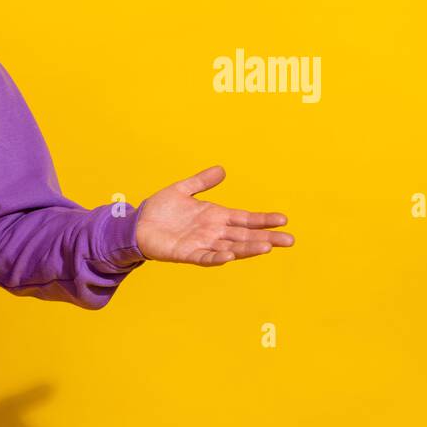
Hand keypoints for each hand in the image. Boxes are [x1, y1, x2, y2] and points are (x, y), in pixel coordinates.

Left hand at [135, 165, 292, 265]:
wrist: (136, 224)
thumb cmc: (159, 210)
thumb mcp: (182, 190)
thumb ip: (201, 181)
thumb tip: (222, 170)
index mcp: (215, 217)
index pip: (245, 219)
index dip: (263, 220)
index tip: (283, 219)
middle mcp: (212, 232)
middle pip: (244, 236)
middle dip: (266, 238)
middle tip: (289, 240)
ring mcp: (201, 243)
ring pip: (230, 247)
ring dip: (247, 248)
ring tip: (266, 247)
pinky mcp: (186, 253)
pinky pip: (204, 257)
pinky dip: (216, 257)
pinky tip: (229, 256)